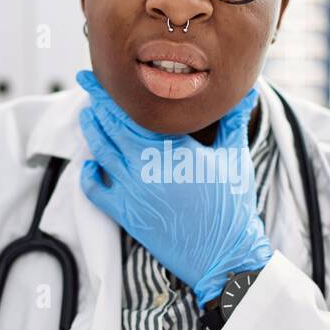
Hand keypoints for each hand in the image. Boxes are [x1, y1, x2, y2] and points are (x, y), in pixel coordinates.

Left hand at [76, 69, 272, 305]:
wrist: (225, 254)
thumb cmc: (232, 205)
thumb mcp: (235, 157)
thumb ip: (233, 120)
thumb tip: (245, 92)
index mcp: (171, 147)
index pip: (133, 110)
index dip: (110, 91)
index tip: (95, 74)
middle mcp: (146, 166)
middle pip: (111, 125)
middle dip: (95, 101)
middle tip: (85, 80)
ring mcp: (132, 191)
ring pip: (100, 152)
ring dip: (92, 130)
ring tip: (87, 114)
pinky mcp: (126, 215)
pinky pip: (95, 190)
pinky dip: (88, 174)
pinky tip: (90, 163)